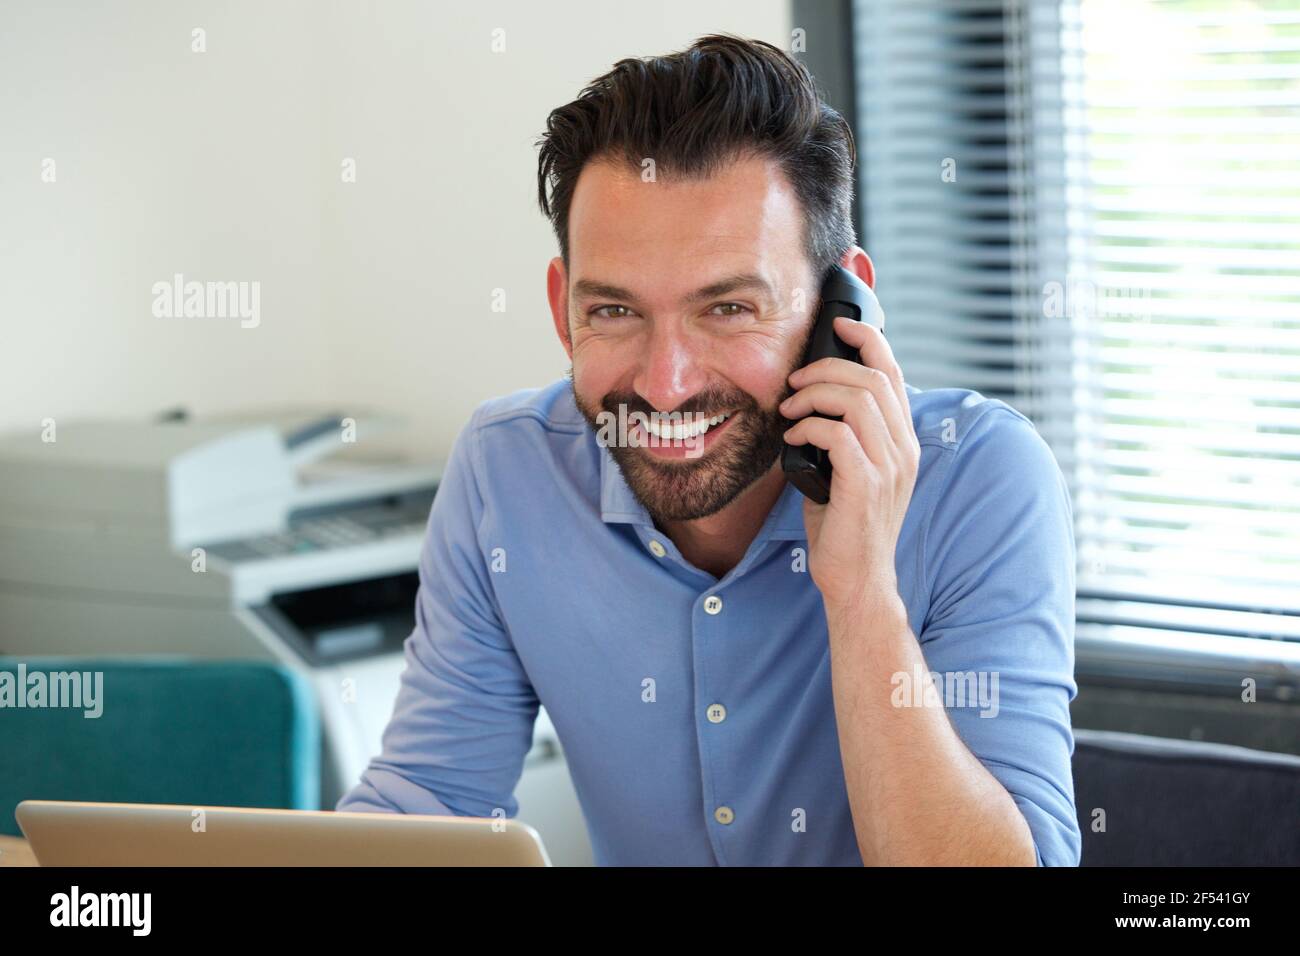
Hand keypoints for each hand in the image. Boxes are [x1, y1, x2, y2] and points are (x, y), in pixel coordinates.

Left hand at [779, 315, 919, 618]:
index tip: (838, 326)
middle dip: (826, 367)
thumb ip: (840, 435)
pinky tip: (792, 440)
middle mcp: (903, 449)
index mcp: (902, 440)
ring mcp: (889, 467)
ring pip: (857, 400)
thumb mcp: (846, 470)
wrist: (856, 581)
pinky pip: (838, 434)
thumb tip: (805, 400)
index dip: (868, 340)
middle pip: (872, 378)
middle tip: (794, 381)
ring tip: (789, 410)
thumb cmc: (843, 526)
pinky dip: (809, 428)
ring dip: (814, 395)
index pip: (893, 373)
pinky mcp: (866, 486)